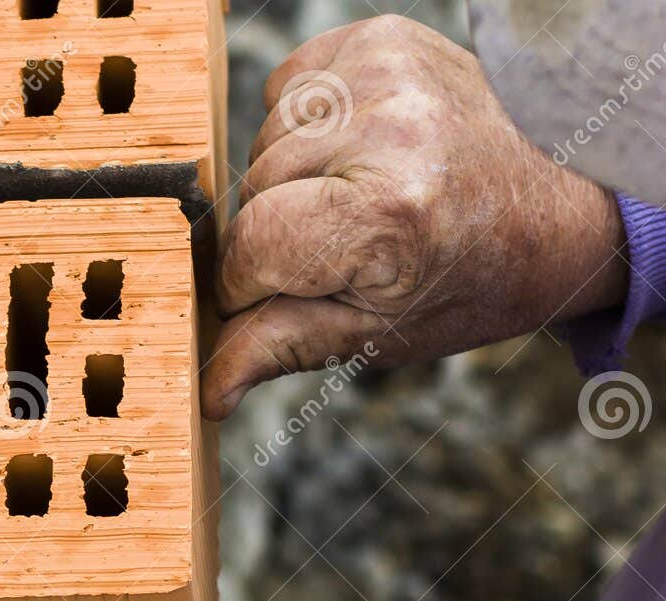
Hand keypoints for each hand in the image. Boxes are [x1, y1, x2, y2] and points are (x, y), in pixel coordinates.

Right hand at [203, 15, 628, 419]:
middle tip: (340, 245)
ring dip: (290, 177)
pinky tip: (353, 150)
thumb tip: (209, 390)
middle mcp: (388, 129)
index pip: (249, 247)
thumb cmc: (471, 276)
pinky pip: (286, 89)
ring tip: (353, 195)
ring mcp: (385, 72)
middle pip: (251, 193)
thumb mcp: (378, 333)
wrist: (562, 198)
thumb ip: (283, 347)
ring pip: (263, 142)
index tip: (271, 295)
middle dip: (276, 229)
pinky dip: (304, 125)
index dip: (247, 282)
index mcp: (389, 214)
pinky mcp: (380, 38)